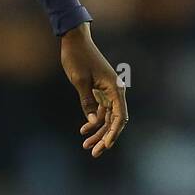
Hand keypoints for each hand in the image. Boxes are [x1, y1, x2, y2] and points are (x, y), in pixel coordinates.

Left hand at [59, 23, 127, 157]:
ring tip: (86, 146)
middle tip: (94, 153)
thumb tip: (94, 122)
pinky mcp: (100, 91)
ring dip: (98, 132)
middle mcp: (115, 91)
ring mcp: (108, 92)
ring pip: (107, 118)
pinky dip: (93, 122)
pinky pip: (100, 111)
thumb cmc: (77, 58)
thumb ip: (87, 102)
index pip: (120, 116)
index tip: (107, 146)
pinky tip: (83, 131)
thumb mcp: (80, 81)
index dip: (114, 133)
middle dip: (105, 138)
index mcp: (114, 88)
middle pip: (114, 120)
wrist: (74, 41)